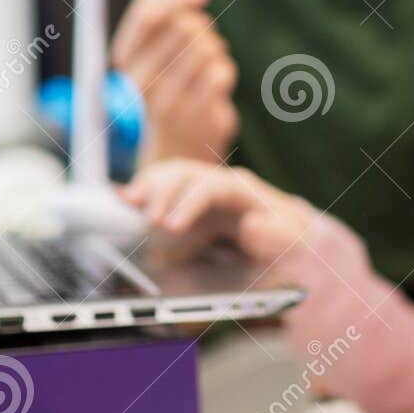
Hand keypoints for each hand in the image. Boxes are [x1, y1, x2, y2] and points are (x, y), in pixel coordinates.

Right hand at [111, 0, 237, 163]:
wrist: (173, 158)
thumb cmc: (164, 98)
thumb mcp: (151, 61)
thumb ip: (162, 25)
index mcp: (123, 64)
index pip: (147, 14)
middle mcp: (141, 84)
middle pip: (184, 26)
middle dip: (201, 27)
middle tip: (203, 41)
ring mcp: (170, 103)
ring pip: (207, 47)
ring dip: (214, 49)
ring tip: (207, 65)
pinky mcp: (198, 117)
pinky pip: (222, 71)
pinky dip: (224, 71)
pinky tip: (215, 85)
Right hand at [117, 161, 309, 262]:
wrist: (280, 233)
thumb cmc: (284, 234)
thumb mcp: (290, 238)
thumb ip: (275, 234)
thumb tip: (251, 227)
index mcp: (239, 188)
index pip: (210, 187)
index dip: (188, 203)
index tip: (172, 226)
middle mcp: (214, 181)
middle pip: (183, 174)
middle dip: (163, 193)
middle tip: (150, 221)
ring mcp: (195, 188)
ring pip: (167, 175)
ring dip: (148, 188)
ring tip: (131, 205)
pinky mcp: (182, 200)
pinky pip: (158, 186)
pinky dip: (140, 190)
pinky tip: (123, 199)